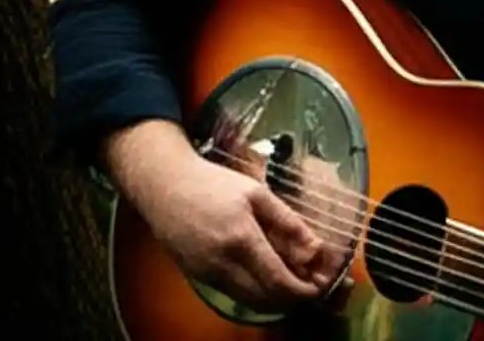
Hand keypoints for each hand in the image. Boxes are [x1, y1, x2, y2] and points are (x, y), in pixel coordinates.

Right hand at [146, 152, 337, 309]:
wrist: (164, 186)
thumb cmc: (213, 183)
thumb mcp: (256, 193)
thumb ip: (287, 221)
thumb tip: (315, 247)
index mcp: (241, 240)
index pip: (278, 280)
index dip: (302, 290)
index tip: (319, 286)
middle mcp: (223, 264)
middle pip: (265, 298)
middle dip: (291, 297)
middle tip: (308, 283)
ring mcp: (207, 273)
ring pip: (248, 299)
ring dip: (273, 297)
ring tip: (290, 278)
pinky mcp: (197, 275)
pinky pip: (232, 292)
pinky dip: (253, 290)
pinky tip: (264, 274)